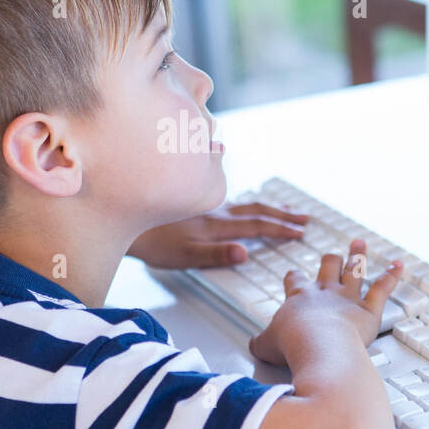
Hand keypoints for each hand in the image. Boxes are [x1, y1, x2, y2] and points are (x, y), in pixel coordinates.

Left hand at [127, 201, 309, 269]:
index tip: (301, 233)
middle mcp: (213, 209)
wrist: (123, 213)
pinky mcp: (192, 198)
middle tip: (305, 218)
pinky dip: (236, 190)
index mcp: (216, 224)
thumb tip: (246, 252)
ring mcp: (203, 202)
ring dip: (266, 204)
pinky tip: (229, 172)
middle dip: (282, 214)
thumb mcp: (183, 256)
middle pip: (255, 209)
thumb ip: (215, 254)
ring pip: (242, 200)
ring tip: (282, 205)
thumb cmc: (151, 242)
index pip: (256, 225)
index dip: (280, 229)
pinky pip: (223, 190)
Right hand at [248, 240, 402, 364]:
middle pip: (327, 267)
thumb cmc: (291, 344)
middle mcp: (324, 292)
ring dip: (358, 256)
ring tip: (359, 245)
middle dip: (330, 260)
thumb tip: (254, 345)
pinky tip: (398, 265)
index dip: (294, 278)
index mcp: (299, 297)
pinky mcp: (369, 309)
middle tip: (331, 256)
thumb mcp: (265, 344)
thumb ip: (261, 342)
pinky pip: (382, 288)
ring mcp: (348, 298)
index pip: (295, 281)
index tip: (293, 275)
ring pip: (354, 270)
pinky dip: (392, 276)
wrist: (316, 346)